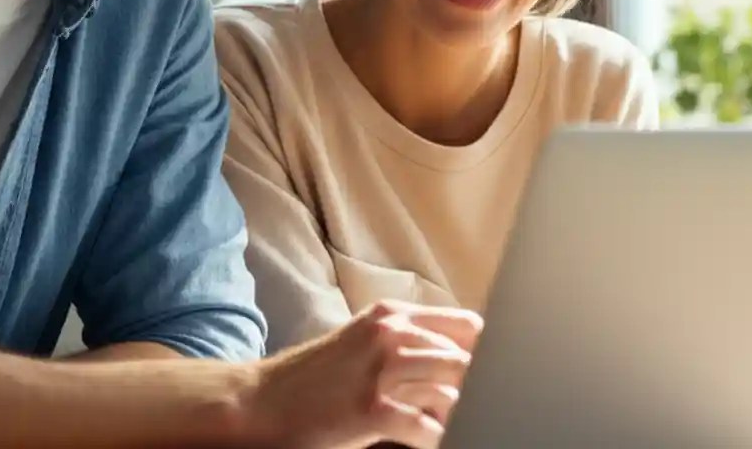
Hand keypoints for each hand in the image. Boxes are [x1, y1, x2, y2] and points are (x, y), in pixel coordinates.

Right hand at [247, 300, 483, 448]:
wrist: (259, 402)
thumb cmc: (314, 378)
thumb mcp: (363, 343)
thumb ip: (407, 345)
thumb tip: (458, 361)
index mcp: (392, 315)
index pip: (465, 325)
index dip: (484, 351)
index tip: (492, 371)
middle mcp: (391, 334)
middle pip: (464, 358)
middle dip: (476, 386)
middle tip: (480, 404)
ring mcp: (382, 370)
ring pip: (453, 389)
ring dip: (459, 413)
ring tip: (458, 424)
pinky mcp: (372, 410)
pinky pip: (428, 427)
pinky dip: (437, 438)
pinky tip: (433, 441)